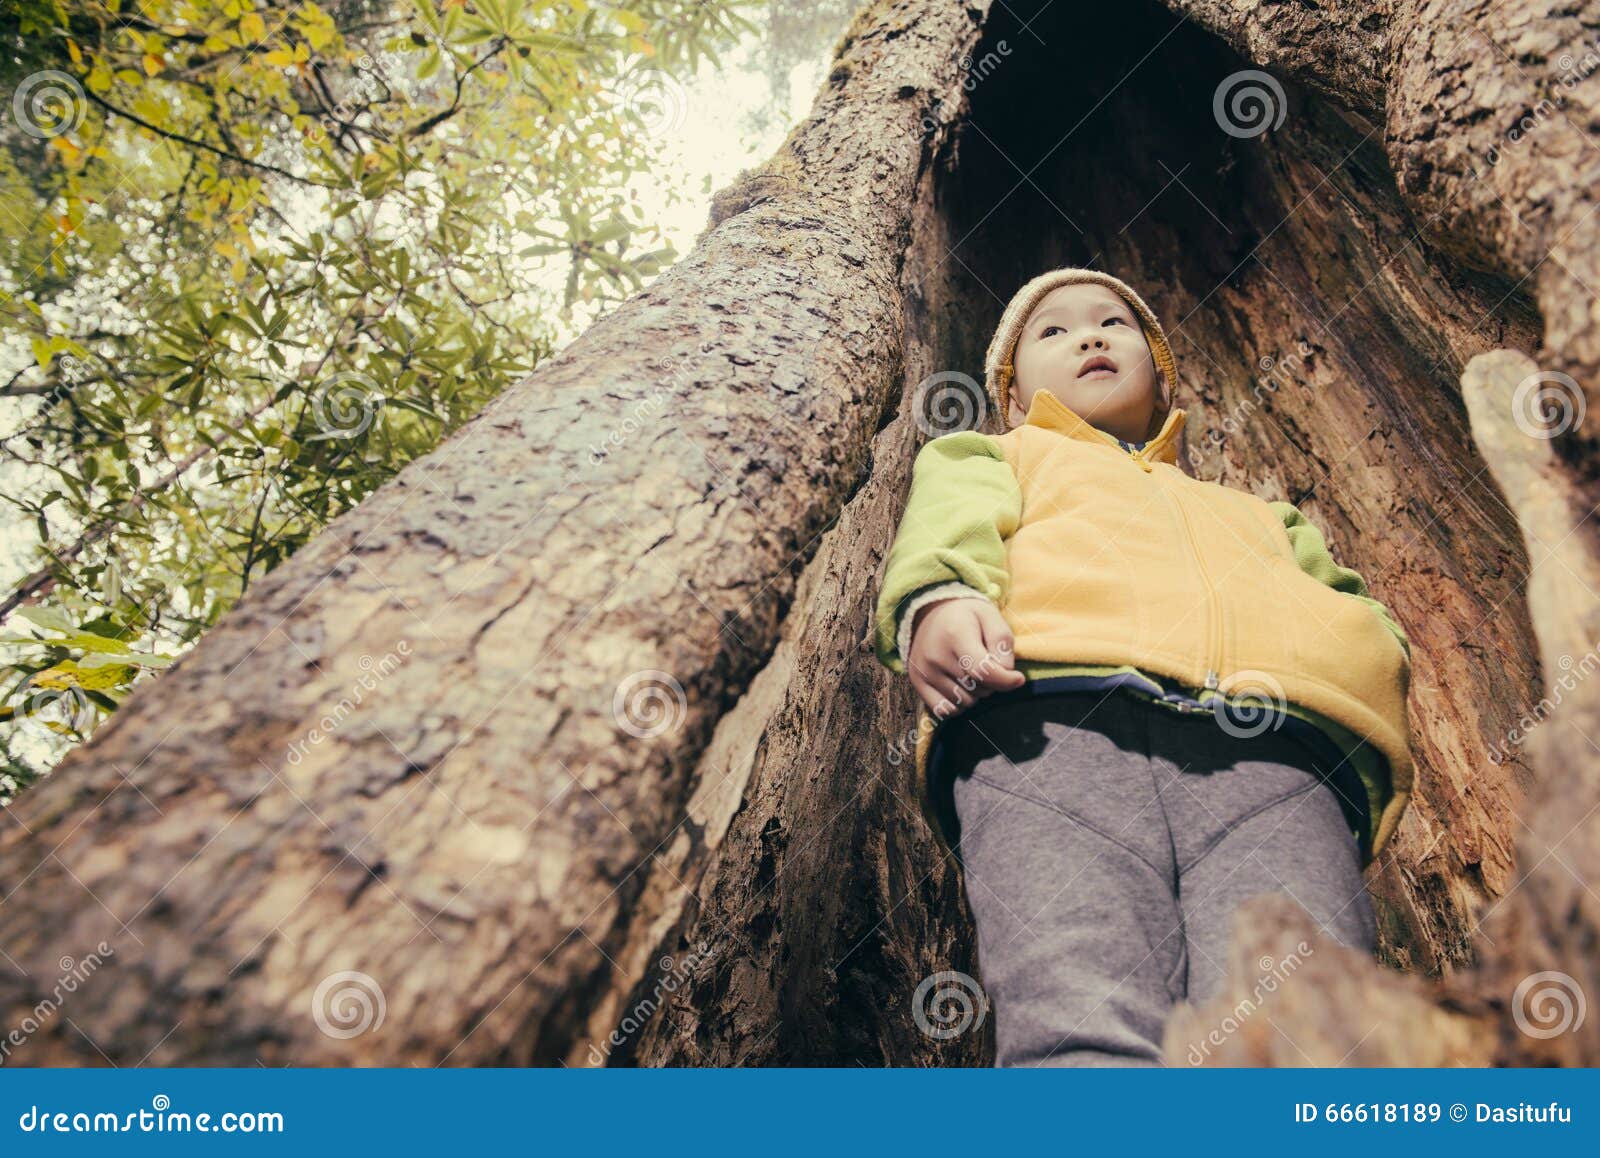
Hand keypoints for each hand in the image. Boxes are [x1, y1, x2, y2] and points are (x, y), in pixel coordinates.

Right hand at [906, 597, 1025, 718]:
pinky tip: (959, 688)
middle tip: (986, 666)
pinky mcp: (916, 682)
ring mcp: (923, 670)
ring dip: (975, 694)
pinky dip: (958, 705)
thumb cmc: (967, 616)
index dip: (1006, 680)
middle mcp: (935, 655)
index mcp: (955, 634)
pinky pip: (944, 710)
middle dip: (991, 683)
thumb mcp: (991, 617)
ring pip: (963, 702)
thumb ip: (1003, 643)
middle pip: (977, 689)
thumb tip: (1007, 673)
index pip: (984, 671)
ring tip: (971, 674)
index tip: (1017, 678)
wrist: (930, 611)